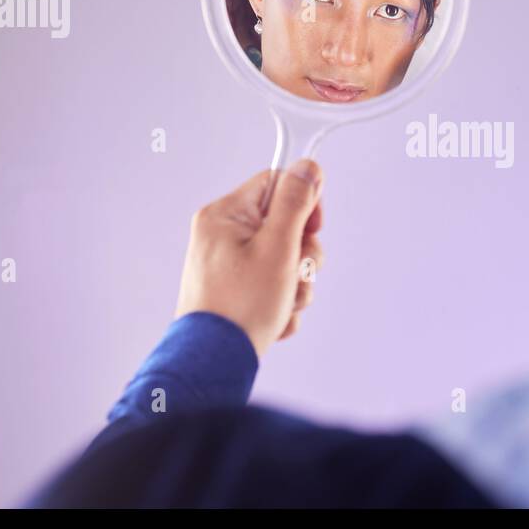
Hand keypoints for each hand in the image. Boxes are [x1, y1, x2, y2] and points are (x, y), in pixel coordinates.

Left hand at [174, 159, 324, 355]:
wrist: (214, 363)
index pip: (277, 184)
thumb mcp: (278, 247)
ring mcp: (226, 265)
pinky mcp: (233, 291)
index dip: (304, 204)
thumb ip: (296, 203)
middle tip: (297, 275)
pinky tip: (275, 318)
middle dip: (303, 255)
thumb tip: (308, 166)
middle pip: (284, 225)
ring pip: (283, 259)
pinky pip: (271, 284)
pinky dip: (281, 301)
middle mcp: (221, 236)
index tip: (314, 228)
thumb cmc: (242, 305)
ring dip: (296, 284)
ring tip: (284, 304)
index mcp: (225, 215)